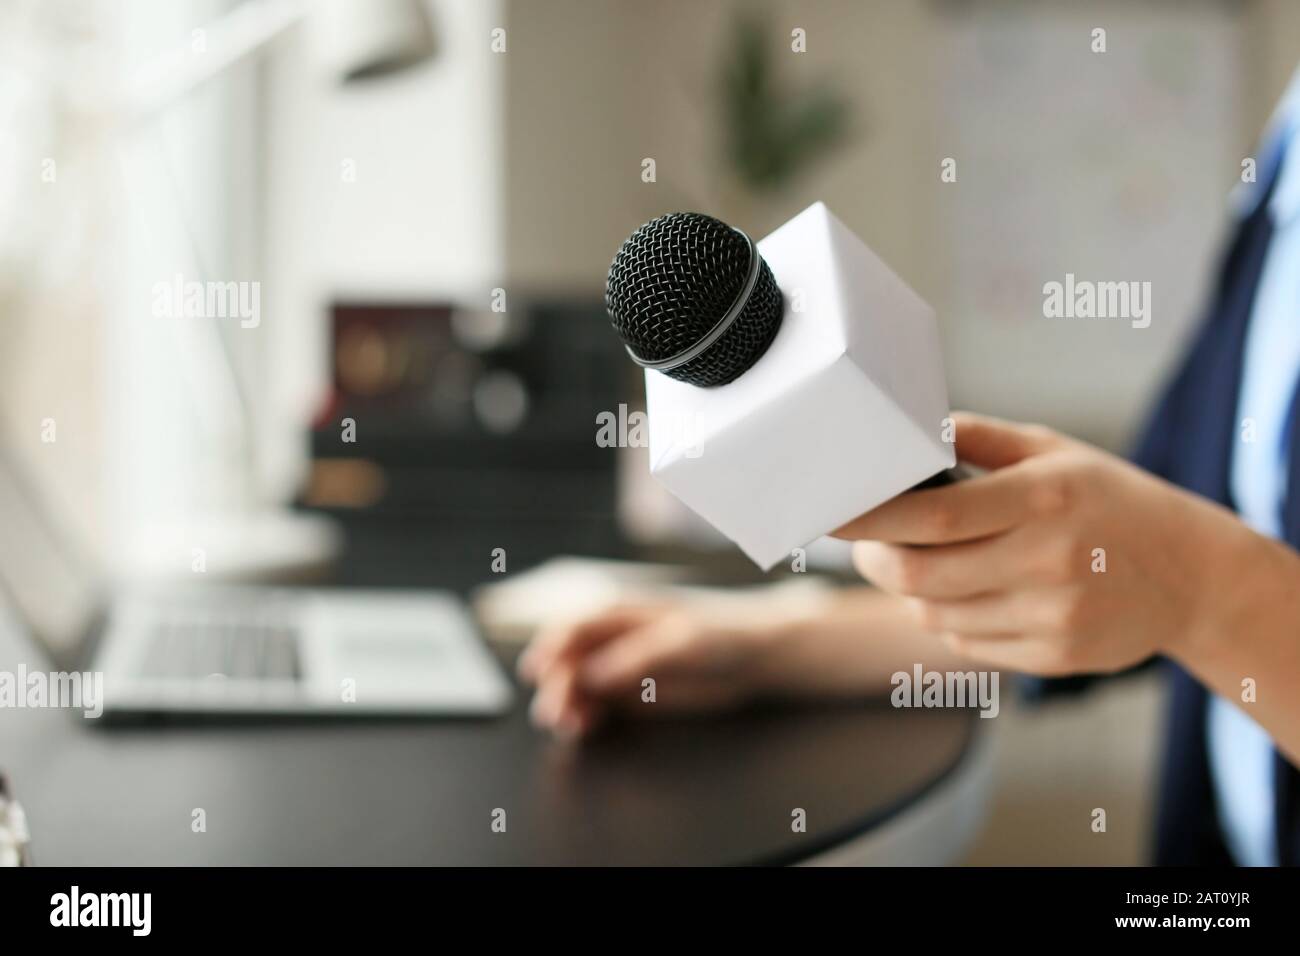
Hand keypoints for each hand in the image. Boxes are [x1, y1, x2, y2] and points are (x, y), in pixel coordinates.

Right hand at [517, 602, 787, 737]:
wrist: (756, 657)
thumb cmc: (722, 635)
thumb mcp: (681, 642)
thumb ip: (635, 657)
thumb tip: (590, 674)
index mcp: (620, 614)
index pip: (573, 627)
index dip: (550, 646)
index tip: (535, 670)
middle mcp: (612, 639)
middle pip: (569, 661)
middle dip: (557, 685)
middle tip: (554, 713)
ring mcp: (619, 668)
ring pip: (578, 686)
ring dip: (567, 704)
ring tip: (567, 726)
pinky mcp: (631, 695)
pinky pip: (597, 706)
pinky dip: (585, 716)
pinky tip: (583, 728)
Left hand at [834, 412, 1260, 675]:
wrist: (1191, 574)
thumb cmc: (1109, 501)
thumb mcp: (1054, 450)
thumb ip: (980, 437)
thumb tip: (910, 429)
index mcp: (1043, 498)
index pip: (934, 518)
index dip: (870, 520)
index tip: (832, 513)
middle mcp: (1048, 560)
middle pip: (919, 576)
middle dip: (875, 561)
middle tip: (867, 544)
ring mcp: (1053, 616)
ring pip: (935, 615)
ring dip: (910, 591)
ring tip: (921, 564)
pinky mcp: (1055, 658)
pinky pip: (966, 644)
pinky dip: (948, 620)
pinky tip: (969, 595)